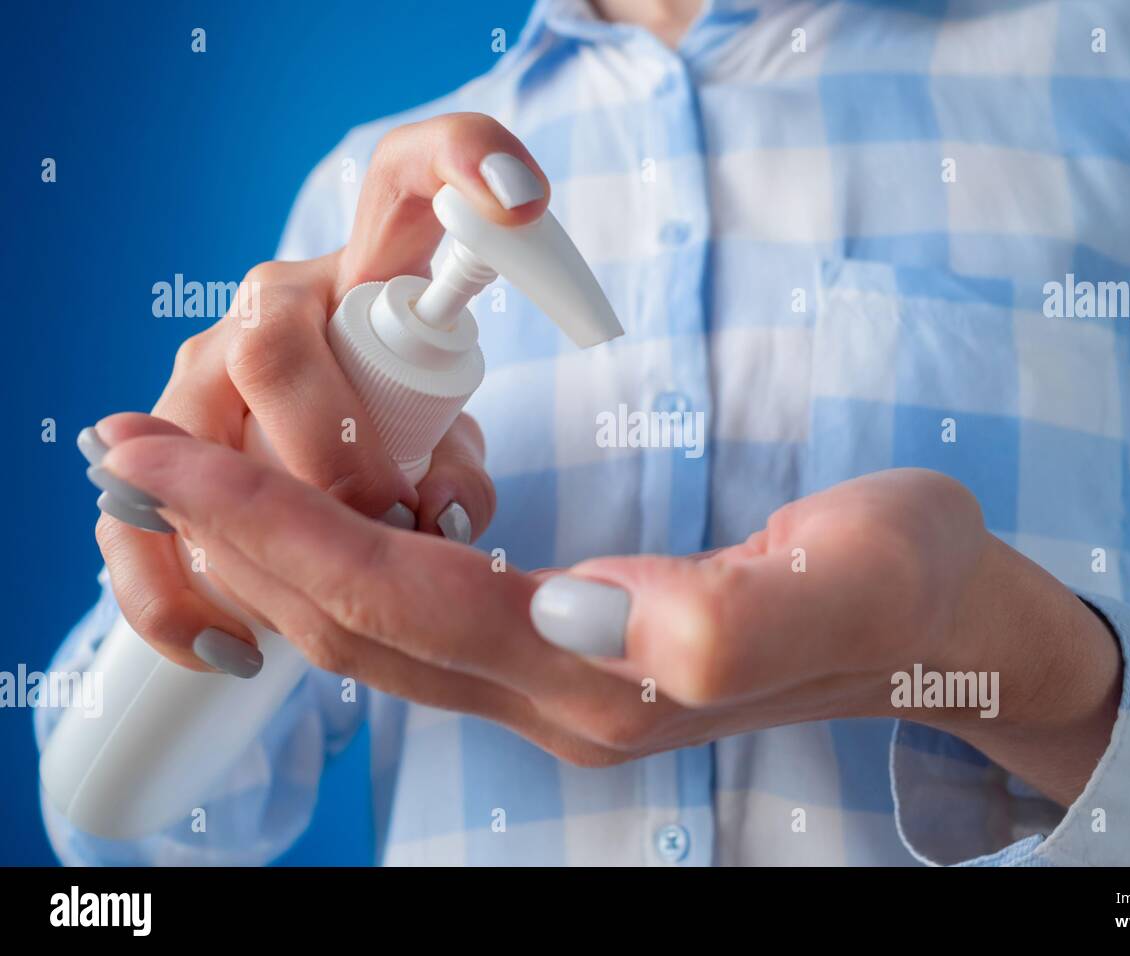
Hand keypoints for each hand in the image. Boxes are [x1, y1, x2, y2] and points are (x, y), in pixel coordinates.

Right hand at [83, 113, 544, 675]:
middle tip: (394, 515)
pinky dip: (178, 598)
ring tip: (328, 590)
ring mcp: (203, 373)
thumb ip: (459, 475)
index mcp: (368, 272)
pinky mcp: (153, 454)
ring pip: (195, 433)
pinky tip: (235, 648)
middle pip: (275, 339)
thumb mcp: (454, 449)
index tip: (520, 199)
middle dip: (338, 450)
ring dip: (263, 527)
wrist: (332, 462)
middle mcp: (274, 305)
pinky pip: (136, 525)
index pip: (405, 182)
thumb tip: (430, 525)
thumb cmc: (405, 438)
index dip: (457, 165)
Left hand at [97, 435, 1119, 801]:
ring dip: (270, 557)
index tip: (165, 460)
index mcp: (613, 674)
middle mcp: (564, 694)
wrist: (951, 629)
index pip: (404, 600)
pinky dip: (339, 569)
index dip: (277, 529)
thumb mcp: (861, 575)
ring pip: (376, 634)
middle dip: (234, 540)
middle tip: (131, 451)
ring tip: (189, 478)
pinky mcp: (576, 655)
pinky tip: (313, 520)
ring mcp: (566, 683)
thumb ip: (732, 611)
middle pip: (358, 628)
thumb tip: (584, 603)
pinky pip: (420, 624)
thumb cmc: (913, 586)